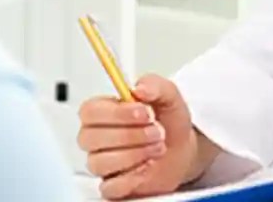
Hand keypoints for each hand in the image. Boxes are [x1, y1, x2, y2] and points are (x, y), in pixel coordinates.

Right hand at [76, 74, 202, 198]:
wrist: (182, 150)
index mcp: (103, 112)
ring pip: (100, 162)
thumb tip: (139, 88)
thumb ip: (155, 85)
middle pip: (90, 137)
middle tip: (156, 130)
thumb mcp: (169, 96)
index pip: (90, 111)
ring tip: (157, 147)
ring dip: (134, 154)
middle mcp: (97, 138)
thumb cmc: (168, 122)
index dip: (115, 113)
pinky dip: (132, 178)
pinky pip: (110, 186)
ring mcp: (103, 163)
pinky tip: (147, 167)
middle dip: (129, 134)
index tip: (144, 112)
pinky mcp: (113, 186)